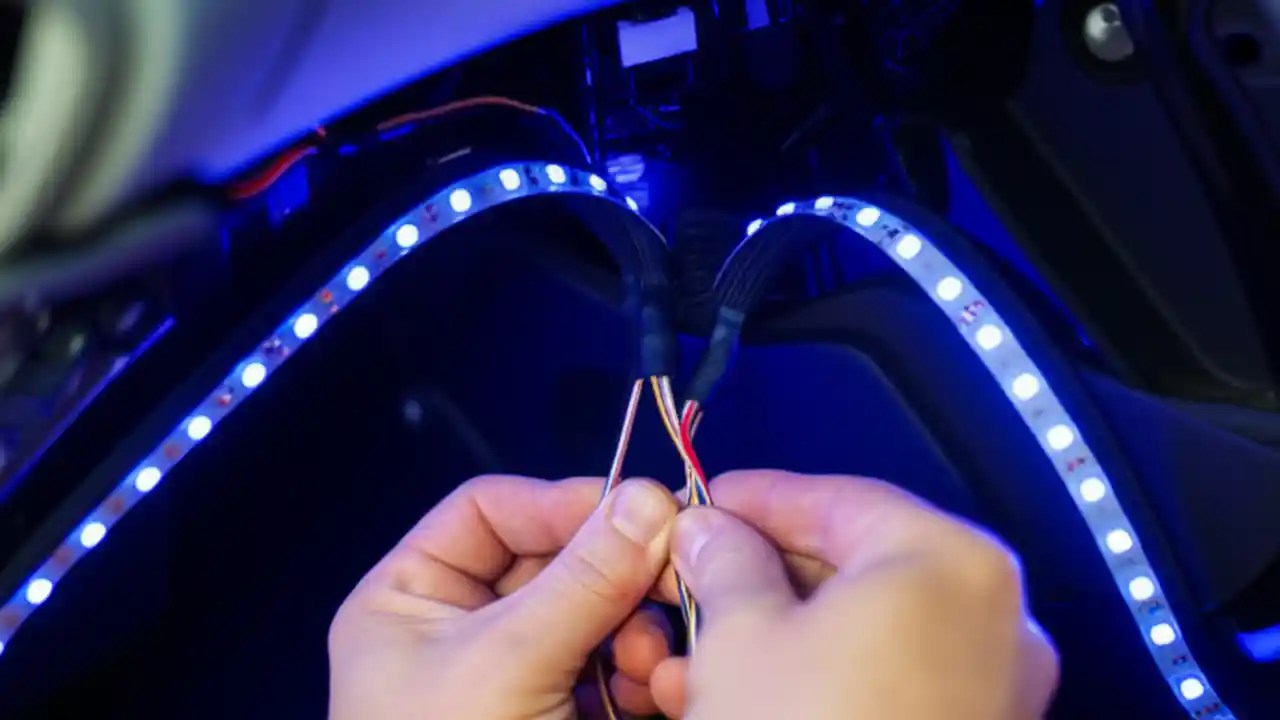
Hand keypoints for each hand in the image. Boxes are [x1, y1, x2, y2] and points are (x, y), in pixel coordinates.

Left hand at [327, 475, 678, 719]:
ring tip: (649, 661)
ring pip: (593, 615)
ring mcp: (514, 675)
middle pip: (553, 561)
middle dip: (613, 576)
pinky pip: (609, 670)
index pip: (489, 512)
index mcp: (409, 598)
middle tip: (671, 578)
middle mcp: (459, 627)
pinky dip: (639, 675)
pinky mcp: (559, 717)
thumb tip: (652, 497)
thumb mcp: (505, 663)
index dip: (559, 504)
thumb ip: (581, 580)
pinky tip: (656, 691)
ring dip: (634, 629)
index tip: (635, 511)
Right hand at [647, 470, 1058, 718]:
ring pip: (866, 633)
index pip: (839, 498)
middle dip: (756, 575)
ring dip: (774, 635)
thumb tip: (709, 527)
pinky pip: (888, 683)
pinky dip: (819, 679)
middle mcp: (995, 616)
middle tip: (685, 580)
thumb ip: (724, 558)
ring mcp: (996, 687)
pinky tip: (738, 698)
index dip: (755, 497)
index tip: (696, 503)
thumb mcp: (740, 635)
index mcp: (949, 560)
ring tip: (684, 656)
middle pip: (856, 565)